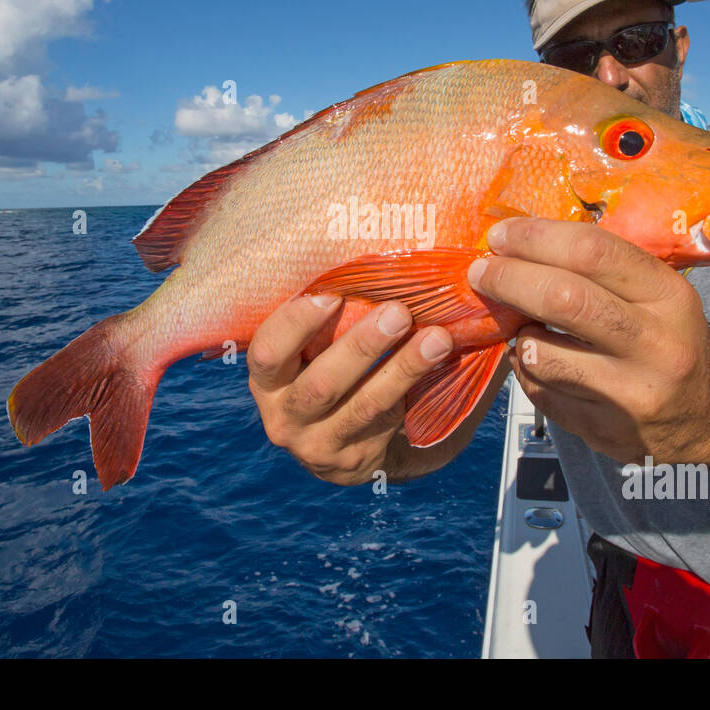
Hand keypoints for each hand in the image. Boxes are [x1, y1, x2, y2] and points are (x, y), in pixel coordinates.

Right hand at [247, 294, 453, 484]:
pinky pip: (392, 423)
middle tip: (399, 311)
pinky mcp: (358, 461)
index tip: (332, 295)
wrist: (348, 443)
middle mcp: (284, 418)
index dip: (295, 324)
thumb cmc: (330, 371)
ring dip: (404, 368)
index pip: (267, 353)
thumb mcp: (311, 352)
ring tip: (438, 338)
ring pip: (365, 407)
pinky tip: (441, 364)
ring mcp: (320, 445)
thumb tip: (357, 247)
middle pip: (321, 385)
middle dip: (362, 346)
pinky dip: (416, 391)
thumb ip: (323, 318)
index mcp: (268, 380)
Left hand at [467, 217, 709, 464]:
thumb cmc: (667, 338)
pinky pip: (541, 394)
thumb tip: (518, 243)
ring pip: (542, 354)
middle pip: (563, 299)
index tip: (500, 237)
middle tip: (480, 273)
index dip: (536, 239)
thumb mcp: (656, 294)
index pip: (593, 252)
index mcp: (668, 296)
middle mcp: (656, 344)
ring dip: (519, 335)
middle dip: (509, 280)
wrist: (708, 417)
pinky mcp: (606, 430)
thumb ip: (601, 271)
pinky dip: (527, 372)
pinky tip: (539, 362)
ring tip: (522, 326)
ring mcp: (631, 393)